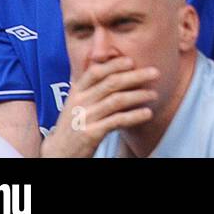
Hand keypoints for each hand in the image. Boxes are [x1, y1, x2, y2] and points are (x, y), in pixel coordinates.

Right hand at [40, 57, 157, 157]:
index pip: (95, 72)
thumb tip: (114, 68)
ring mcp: (85, 118)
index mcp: (76, 92)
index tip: (131, 61)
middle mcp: (80, 102)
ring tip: (154, 94)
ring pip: (116, 100)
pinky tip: (147, 113)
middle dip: (135, 76)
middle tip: (155, 73)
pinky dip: (134, 116)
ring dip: (139, 95)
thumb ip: (92, 87)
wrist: (58, 153)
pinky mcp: (91, 134)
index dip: (114, 65)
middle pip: (111, 83)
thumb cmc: (73, 124)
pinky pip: (117, 121)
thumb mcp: (77, 102)